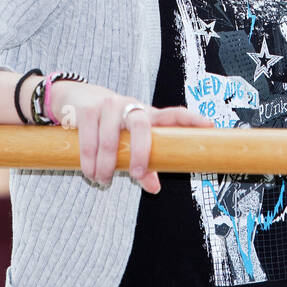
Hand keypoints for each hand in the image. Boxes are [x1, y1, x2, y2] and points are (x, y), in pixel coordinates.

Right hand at [49, 80, 214, 192]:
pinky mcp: (88, 110)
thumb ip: (145, 164)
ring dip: (106, 164)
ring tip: (102, 180)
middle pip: (142, 126)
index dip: (192, 119)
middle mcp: (131, 106)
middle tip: (137, 174)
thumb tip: (155, 189)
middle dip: (141, 152)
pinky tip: (89, 171)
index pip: (174, 114)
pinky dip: (89, 159)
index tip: (209, 125)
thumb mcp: (129, 140)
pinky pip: (89, 139)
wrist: (77, 97)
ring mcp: (109, 105)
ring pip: (110, 138)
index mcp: (148, 115)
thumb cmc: (111, 124)